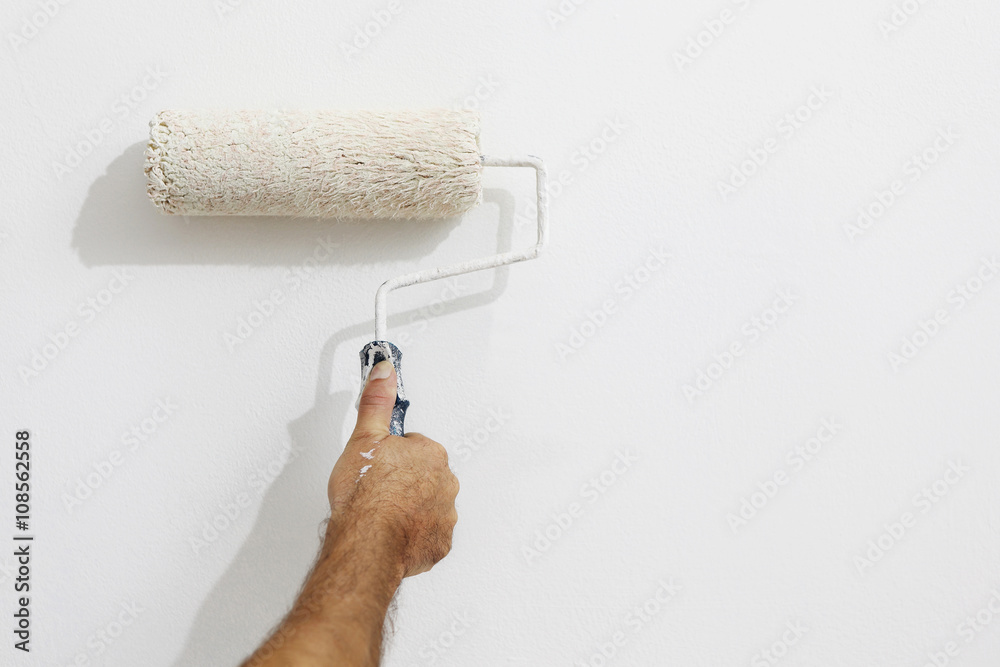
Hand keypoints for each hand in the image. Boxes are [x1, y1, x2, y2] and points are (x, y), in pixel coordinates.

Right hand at [328, 360, 458, 577]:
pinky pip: (429, 534)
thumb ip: (377, 401)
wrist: (366, 543)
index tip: (380, 463)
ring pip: (429, 505)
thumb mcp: (364, 437)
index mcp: (432, 455)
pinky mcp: (440, 543)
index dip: (393, 455)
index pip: (416, 446)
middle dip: (405, 480)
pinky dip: (415, 534)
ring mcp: (445, 515)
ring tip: (383, 512)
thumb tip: (385, 371)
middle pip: (425, 475)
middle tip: (378, 488)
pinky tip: (394, 532)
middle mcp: (446, 484)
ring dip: (411, 507)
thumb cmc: (365, 497)